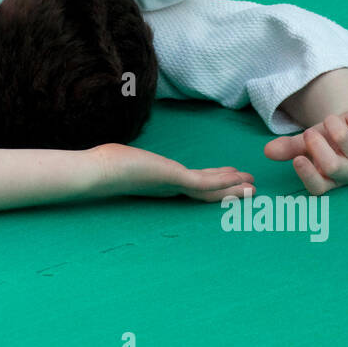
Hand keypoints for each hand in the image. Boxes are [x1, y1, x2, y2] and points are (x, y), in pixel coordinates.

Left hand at [91, 142, 254, 201]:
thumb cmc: (103, 168)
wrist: (95, 174)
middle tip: (250, 188)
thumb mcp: (125, 161)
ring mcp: (172, 185)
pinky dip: (223, 182)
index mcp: (161, 185)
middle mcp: (169, 188)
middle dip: (228, 189)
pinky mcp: (173, 178)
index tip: (228, 181)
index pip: (192, 187)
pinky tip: (237, 179)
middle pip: (206, 191)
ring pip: (210, 189)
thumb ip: (131, 161)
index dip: (212, 186)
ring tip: (252, 187)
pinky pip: (205, 182)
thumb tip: (121, 155)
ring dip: (232, 188)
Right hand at [263, 107, 347, 194]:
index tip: (297, 160)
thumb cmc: (328, 138)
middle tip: (310, 132)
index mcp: (330, 179)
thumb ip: (289, 147)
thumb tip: (267, 151)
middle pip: (334, 167)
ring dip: (336, 128)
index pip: (318, 187)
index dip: (308, 176)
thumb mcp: (307, 142)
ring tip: (330, 120)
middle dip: (318, 147)